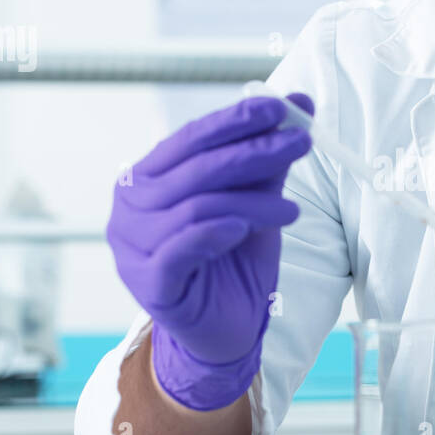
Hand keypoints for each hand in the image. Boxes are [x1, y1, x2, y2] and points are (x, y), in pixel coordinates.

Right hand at [106, 93, 312, 407]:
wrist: (227, 330)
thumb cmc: (234, 260)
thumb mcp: (254, 203)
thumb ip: (270, 159)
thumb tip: (301, 104)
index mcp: (148, 178)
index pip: (191, 139)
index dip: (234, 120)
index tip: (280, 105)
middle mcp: (131, 207)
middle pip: (197, 169)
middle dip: (254, 151)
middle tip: (302, 141)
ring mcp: (133, 246)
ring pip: (198, 207)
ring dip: (252, 202)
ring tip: (293, 210)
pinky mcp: (148, 283)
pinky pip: (181, 249)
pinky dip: (214, 233)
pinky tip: (243, 229)